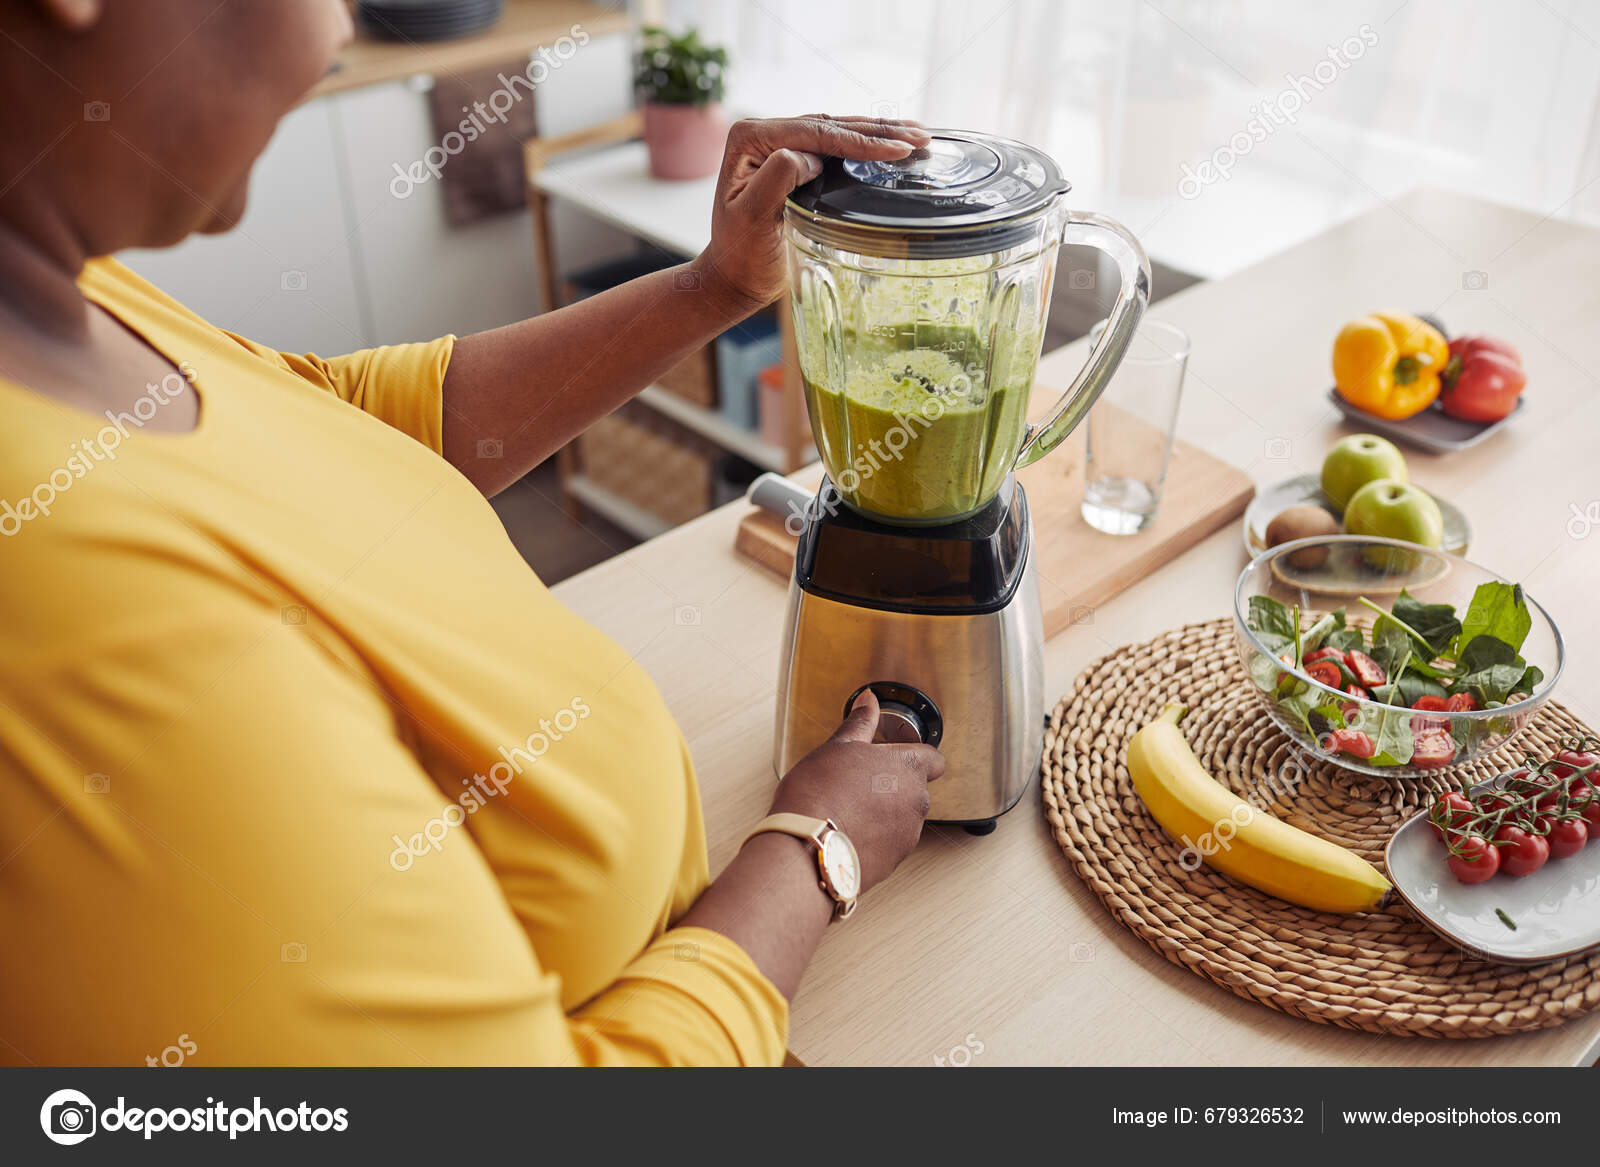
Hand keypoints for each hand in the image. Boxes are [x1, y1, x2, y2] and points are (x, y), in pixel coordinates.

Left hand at [690, 114, 930, 311]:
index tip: (899, 150)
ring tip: (918, 135)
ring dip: (879, 133)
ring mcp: (780, 144)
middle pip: (831, 125)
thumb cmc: (741, 255)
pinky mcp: (794, 160)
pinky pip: (835, 146)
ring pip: (838, 130)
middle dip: (879, 131)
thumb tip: (808, 155)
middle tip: (921, 136)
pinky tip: (892, 144)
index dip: (861, 141)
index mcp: (751, 139)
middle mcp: (764, 133)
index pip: (816, 133)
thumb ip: (775, 179)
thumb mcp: (752, 219)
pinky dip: (866, 145)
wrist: (734, 278)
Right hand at [769, 689, 945, 891]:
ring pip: (902, 817)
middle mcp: (917, 802)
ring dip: (883, 812)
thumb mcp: (838, 747)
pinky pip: (889, 843)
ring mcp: (907, 835)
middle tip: (858, 781)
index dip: (913, 755)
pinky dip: (874, 837)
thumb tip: (869, 702)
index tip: (893, 754)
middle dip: (892, 785)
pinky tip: (847, 831)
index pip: (932, 758)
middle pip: (914, 788)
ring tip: (848, 809)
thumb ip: (860, 723)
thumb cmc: (820, 796)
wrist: (806, 850)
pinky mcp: (894, 862)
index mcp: (908, 768)